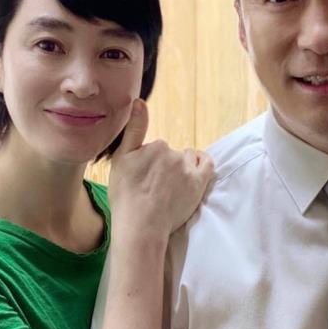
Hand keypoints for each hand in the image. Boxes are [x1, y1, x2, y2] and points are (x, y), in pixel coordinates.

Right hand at [108, 98, 213, 237]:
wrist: (140, 226)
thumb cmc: (126, 196)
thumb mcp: (121, 159)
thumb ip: (134, 129)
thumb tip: (140, 101)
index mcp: (156, 146)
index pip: (158, 149)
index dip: (150, 164)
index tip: (145, 179)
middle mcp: (175, 154)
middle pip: (173, 155)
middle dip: (166, 166)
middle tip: (155, 187)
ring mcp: (188, 169)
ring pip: (188, 160)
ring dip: (182, 168)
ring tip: (170, 188)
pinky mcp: (199, 183)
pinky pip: (207, 164)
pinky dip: (201, 165)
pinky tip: (191, 174)